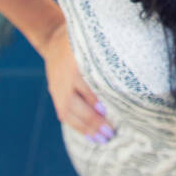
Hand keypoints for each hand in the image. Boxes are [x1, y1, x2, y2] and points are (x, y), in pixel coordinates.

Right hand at [40, 23, 116, 145]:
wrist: (52, 36)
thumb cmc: (83, 39)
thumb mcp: (95, 43)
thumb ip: (106, 60)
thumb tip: (123, 84)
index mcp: (74, 60)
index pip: (84, 84)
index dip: (93, 99)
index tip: (106, 111)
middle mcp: (63, 75)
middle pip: (73, 102)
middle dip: (91, 120)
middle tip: (109, 133)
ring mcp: (56, 85)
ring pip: (66, 111)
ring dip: (84, 128)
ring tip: (100, 139)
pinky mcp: (54, 91)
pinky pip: (63, 112)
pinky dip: (76, 125)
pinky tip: (89, 135)